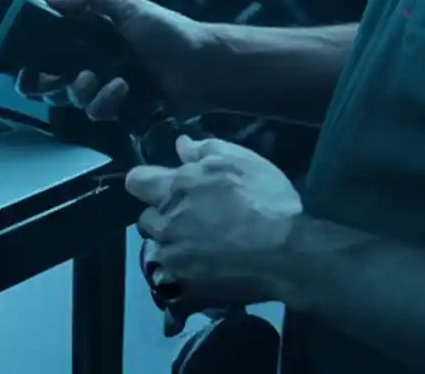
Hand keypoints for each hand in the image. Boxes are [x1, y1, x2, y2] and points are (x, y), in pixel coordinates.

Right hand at [15, 0, 215, 119]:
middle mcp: (88, 63)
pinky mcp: (117, 109)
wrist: (203, 65)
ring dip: (81, 90)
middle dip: (40, 82)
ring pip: (71, 98)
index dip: (26, 55)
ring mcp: (102, 88)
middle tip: (47, 78)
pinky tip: (124, 89)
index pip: (45, 47)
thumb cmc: (167, 30)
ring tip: (102, 78)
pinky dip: (106, 101)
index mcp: (86, 37)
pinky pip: (97, 112)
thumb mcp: (127, 5)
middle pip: (47, 80)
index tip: (17, 59)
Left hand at [126, 134, 302, 304]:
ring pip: (158, 246)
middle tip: (191, 218)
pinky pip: (170, 273)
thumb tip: (181, 144)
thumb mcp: (243, 162)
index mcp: (177, 186)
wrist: (288, 254)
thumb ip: (205, 150)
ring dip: (171, 243)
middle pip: (147, 217)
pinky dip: (182, 269)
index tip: (164, 186)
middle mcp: (166, 219)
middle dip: (163, 216)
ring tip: (199, 245)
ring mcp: (172, 253)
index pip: (136, 180)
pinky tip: (204, 266)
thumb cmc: (267, 201)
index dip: (148, 182)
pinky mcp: (183, 281)